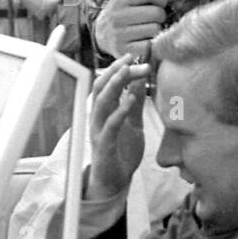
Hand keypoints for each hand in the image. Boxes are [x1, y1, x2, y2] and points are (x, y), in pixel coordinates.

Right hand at [86, 54, 149, 200]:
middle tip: (132, 59)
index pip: (108, 84)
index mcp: (104, 111)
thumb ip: (135, 104)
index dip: (118, 69)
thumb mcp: (133, 124)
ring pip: (101, 102)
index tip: (134, 56)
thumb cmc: (122, 152)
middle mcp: (97, 118)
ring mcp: (99, 131)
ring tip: (127, 71)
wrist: (115, 182)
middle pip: (102, 88)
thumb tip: (139, 81)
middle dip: (116, 71)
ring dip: (115, 85)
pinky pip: (110, 125)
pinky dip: (119, 111)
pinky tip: (130, 100)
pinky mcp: (104, 145)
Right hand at [94, 0, 185, 58]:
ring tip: (149, 30)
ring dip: (157, 30)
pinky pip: (151, 46)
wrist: (102, 35)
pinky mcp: (124, 51)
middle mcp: (117, 16)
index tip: (159, 3)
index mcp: (120, 0)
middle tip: (153, 19)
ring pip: (155, 29)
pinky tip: (146, 40)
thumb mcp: (133, 0)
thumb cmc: (124, 15)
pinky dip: (152, 43)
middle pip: (156, 12)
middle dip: (160, 16)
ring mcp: (119, 35)